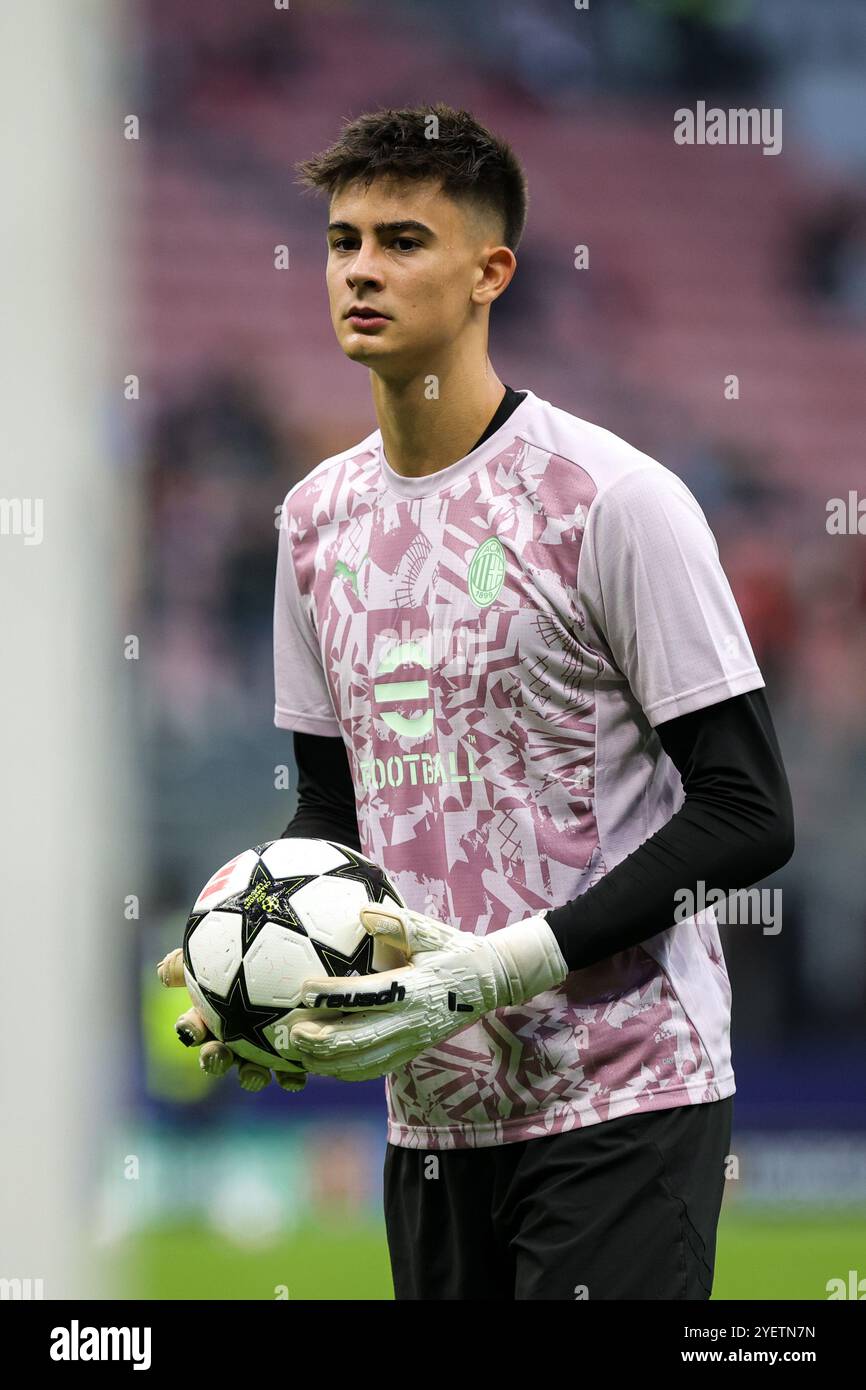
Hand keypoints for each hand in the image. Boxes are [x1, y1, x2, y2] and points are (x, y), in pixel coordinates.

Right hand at [156, 947, 306, 1093]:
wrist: (305, 955)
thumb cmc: (260, 950)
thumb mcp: (227, 948)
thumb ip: (196, 959)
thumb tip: (162, 972)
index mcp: (216, 1012)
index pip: (194, 1024)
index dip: (189, 1028)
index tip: (192, 1028)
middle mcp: (236, 1035)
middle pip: (217, 1054)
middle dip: (213, 1059)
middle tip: (217, 1054)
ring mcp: (263, 1049)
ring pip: (250, 1070)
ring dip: (248, 1076)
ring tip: (254, 1075)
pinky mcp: (293, 1055)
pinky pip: (289, 1073)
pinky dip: (289, 1078)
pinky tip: (295, 1076)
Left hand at [288, 904, 566, 1081]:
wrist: (487, 983)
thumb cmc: (451, 950)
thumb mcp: (430, 931)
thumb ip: (397, 922)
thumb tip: (362, 912)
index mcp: (411, 989)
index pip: (365, 995)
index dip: (332, 995)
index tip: (304, 989)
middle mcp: (409, 1021)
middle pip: (357, 1040)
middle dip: (320, 1039)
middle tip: (290, 1031)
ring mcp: (410, 1042)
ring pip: (361, 1063)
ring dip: (326, 1061)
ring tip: (295, 1053)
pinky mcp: (410, 1053)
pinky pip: (373, 1070)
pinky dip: (344, 1070)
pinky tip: (321, 1064)